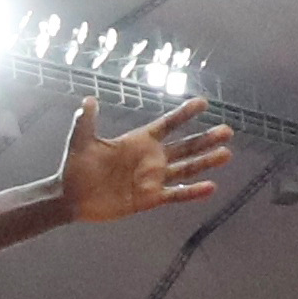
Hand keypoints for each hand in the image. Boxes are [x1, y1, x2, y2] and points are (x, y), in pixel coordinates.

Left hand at [59, 95, 233, 222]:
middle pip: (185, 146)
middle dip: (205, 139)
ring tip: (226, 154)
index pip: (167, 125)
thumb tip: (87, 100)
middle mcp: (151, 158)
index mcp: (139, 141)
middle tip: (228, 131)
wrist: (70, 197)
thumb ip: (86, 122)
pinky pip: (175, 194)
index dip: (184, 114)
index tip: (202, 103)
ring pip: (186, 168)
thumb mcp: (80, 142)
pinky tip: (211, 187)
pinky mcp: (149, 198)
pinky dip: (192, 192)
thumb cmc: (75, 167)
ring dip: (206, 162)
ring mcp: (152, 179)